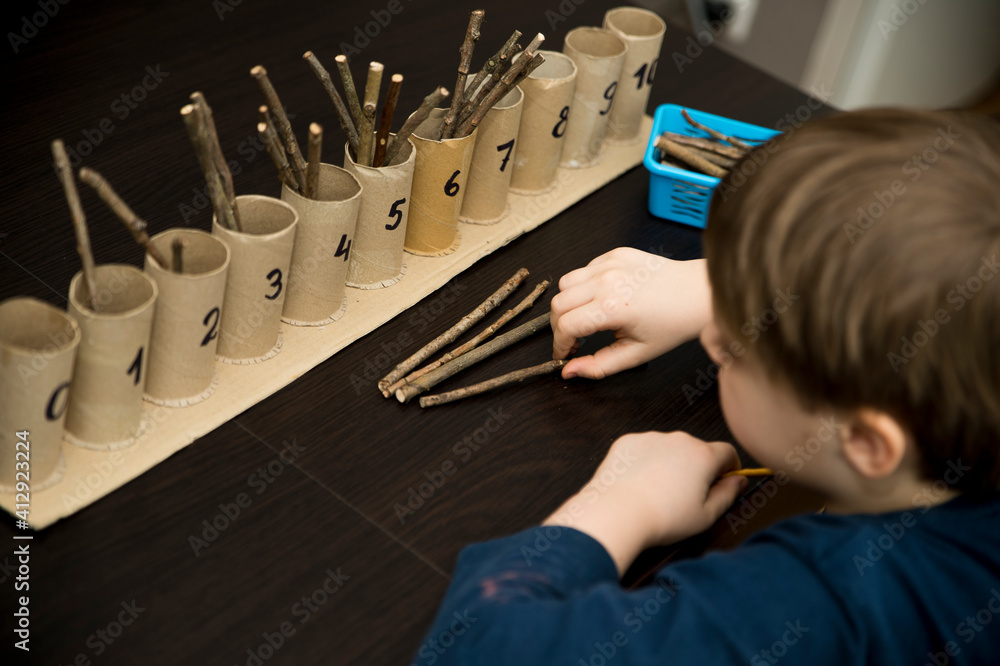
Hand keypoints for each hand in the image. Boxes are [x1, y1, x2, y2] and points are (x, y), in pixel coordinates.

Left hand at [543, 431, 746, 575]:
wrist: (617, 513)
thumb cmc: (663, 519)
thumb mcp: (706, 515)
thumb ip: (728, 494)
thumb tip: (739, 480)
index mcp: (703, 455)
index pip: (727, 452)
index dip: (728, 468)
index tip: (722, 482)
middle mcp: (679, 439)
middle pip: (697, 449)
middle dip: (697, 467)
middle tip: (686, 494)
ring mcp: (651, 437)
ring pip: (669, 448)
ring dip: (670, 462)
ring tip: (658, 492)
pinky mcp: (628, 442)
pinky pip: (644, 448)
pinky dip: (645, 461)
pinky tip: (639, 483)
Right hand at [550, 250, 711, 379]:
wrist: (698, 293)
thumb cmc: (673, 323)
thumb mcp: (637, 353)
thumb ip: (599, 365)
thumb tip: (569, 371)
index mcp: (613, 307)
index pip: (566, 326)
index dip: (559, 344)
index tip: (564, 353)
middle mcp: (607, 281)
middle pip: (558, 303)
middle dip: (559, 325)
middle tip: (573, 339)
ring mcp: (611, 264)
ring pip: (566, 283)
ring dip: (569, 302)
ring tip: (586, 317)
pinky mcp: (616, 254)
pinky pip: (585, 269)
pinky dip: (584, 285)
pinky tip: (602, 298)